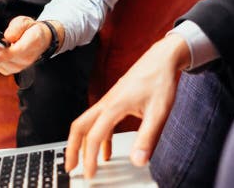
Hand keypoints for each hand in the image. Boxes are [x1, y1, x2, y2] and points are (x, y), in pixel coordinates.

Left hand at [0, 18, 63, 75]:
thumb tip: (7, 37)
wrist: (40, 41)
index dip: (6, 56)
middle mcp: (23, 61)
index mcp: (32, 46)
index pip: (18, 52)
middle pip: (0, 55)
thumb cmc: (32, 30)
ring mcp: (15, 67)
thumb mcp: (28, 22)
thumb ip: (18, 27)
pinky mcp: (6, 69)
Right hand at [65, 34, 190, 178]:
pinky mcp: (115, 100)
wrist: (162, 58)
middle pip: (79, 126)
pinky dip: (99, 137)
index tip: (91, 174)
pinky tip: (107, 151)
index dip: (89, 158)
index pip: (94, 136)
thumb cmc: (160, 81)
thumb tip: (138, 160)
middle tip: (70, 167)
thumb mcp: (158, 112)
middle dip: (72, 148)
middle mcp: (107, 102)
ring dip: (82, 143)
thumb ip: (147, 138)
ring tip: (84, 162)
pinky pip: (100, 121)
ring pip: (87, 123)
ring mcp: (109, 100)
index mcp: (114, 106)